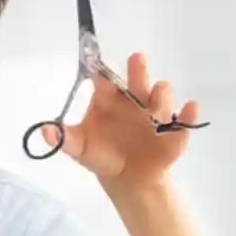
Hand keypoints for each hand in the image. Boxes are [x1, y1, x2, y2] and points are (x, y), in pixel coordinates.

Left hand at [45, 52, 201, 192]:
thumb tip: (45, 131)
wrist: (125, 177)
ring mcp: (155, 113)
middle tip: (136, 58)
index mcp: (109, 99)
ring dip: (161, 95)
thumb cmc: (100, 154)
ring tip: (155, 100)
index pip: (105, 79)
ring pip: (162, 95)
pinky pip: (185, 120)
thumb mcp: (79, 148)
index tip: (97, 61)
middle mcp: (133, 99)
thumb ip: (64, 139)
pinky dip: (189, 115)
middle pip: (137, 79)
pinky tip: (191, 108)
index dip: (102, 71)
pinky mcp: (173, 130)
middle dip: (138, 69)